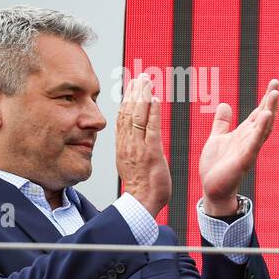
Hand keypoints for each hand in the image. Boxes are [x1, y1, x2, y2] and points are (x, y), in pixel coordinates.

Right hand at [116, 75, 171, 217]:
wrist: (141, 202)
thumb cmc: (141, 187)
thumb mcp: (131, 163)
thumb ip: (131, 148)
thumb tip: (132, 138)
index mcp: (123, 145)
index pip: (123, 117)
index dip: (127, 99)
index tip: (132, 85)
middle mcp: (128, 143)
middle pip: (129, 112)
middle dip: (135, 92)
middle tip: (142, 76)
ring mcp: (138, 147)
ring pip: (138, 116)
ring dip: (143, 96)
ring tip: (148, 81)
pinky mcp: (151, 153)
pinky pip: (151, 128)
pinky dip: (153, 112)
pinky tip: (155, 99)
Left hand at [199, 79, 278, 214]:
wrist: (212, 189)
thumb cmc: (216, 166)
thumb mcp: (217, 138)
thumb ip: (222, 123)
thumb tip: (224, 105)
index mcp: (244, 134)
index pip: (258, 112)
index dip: (266, 98)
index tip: (274, 83)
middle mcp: (250, 140)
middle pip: (264, 117)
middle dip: (271, 101)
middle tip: (276, 84)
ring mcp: (249, 149)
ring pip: (263, 128)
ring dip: (270, 111)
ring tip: (274, 95)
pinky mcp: (244, 159)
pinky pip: (255, 143)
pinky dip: (261, 129)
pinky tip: (266, 116)